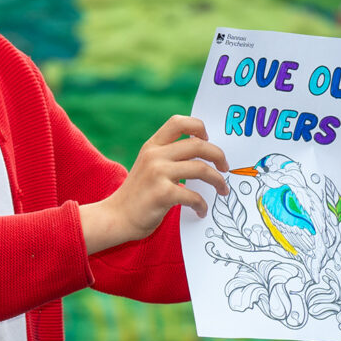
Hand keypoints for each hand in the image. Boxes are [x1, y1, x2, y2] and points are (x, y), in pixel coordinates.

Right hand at [82, 115, 230, 254]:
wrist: (116, 218)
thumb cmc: (138, 194)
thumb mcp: (148, 166)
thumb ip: (168, 155)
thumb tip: (203, 151)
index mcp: (152, 146)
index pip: (179, 122)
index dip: (199, 127)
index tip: (207, 139)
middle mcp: (154, 156)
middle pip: (198, 145)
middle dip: (219, 156)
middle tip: (225, 167)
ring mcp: (157, 174)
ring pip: (201, 169)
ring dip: (218, 181)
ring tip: (223, 190)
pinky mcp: (162, 194)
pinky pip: (193, 196)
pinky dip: (202, 205)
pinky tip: (201, 211)